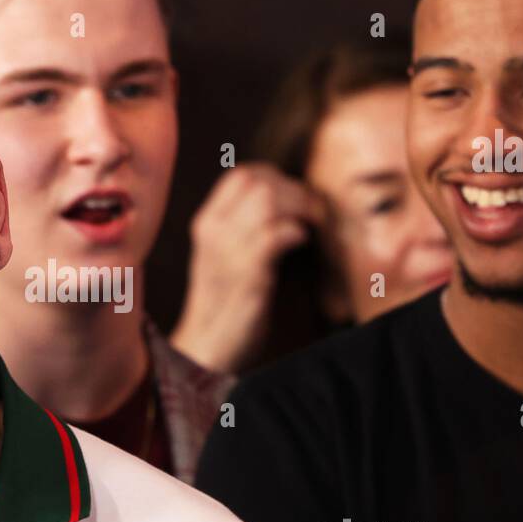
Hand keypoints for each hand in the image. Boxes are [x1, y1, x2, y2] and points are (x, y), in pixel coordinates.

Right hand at [170, 163, 326, 372]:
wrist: (207, 347)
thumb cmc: (225, 303)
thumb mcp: (225, 254)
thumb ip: (243, 226)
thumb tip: (286, 201)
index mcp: (207, 222)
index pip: (242, 174)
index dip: (278, 177)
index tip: (298, 197)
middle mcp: (213, 231)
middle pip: (259, 180)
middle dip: (296, 190)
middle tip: (315, 211)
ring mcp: (227, 251)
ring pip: (268, 200)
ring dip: (301, 206)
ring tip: (314, 224)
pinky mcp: (246, 275)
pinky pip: (275, 234)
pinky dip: (296, 231)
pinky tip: (302, 242)